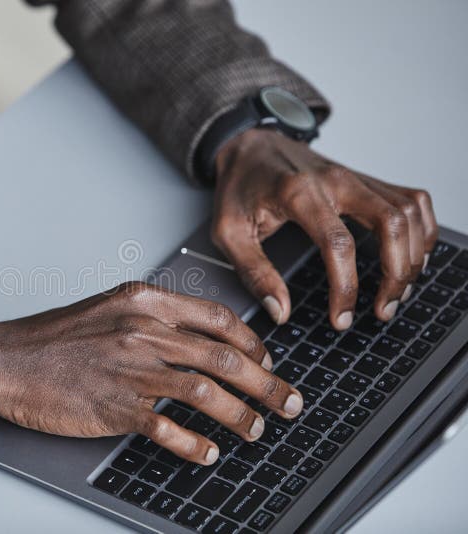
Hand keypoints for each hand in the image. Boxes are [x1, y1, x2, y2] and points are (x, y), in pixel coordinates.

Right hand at [0, 282, 302, 464]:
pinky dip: (196, 444)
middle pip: (224, 357)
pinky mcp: (116, 407)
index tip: (266, 359)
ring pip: (207, 393)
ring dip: (242, 416)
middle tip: (289, 400)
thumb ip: (154, 317)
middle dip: (267, 382)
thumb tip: (198, 338)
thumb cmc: (54, 337)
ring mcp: (131, 370)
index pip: (217, 318)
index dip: (252, 341)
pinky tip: (209, 452)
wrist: (8, 360)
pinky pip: (170, 429)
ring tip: (257, 430)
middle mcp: (143, 332)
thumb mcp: (109, 307)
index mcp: (145, 301)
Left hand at [212, 129, 437, 328]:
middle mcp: (335, 180)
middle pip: (390, 224)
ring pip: (408, 212)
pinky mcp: (365, 179)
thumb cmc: (238, 187)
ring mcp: (355, 177)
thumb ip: (253, 273)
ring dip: (412, 256)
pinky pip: (411, 200)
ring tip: (396, 291)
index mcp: (298, 193)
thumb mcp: (227, 232)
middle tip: (382, 309)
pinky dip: (422, 229)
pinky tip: (411, 256)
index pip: (338, 244)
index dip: (346, 287)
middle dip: (396, 274)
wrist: (249, 145)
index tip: (341, 318)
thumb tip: (280, 312)